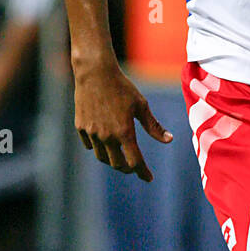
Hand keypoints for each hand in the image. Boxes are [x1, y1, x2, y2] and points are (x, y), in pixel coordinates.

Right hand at [74, 61, 171, 181]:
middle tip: (134, 167)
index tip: (148, 178)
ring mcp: (91, 133)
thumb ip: (154, 126)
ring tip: (119, 157)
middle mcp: (107, 136)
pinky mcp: (80, 127)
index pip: (135, 162)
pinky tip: (104, 143)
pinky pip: (89, 145)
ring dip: (112, 161)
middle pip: (118, 164)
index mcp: (124, 132)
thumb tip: (168, 140)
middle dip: (128, 168)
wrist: (95, 72)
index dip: (143, 172)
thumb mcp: (141, 105)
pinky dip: (98, 148)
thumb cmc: (122, 87)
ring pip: (102, 157)